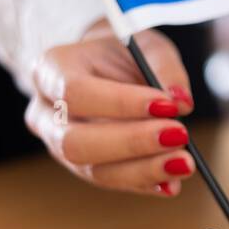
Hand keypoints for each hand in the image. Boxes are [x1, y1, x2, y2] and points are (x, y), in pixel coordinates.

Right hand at [25, 20, 195, 196]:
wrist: (107, 67)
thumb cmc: (124, 52)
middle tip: (179, 136)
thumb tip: (181, 103)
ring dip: (142, 170)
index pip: (75, 92)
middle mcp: (45, 113)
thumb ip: (164, 68)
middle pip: (75, 141)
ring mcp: (58, 145)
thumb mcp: (146, 45)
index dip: (121, 103)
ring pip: (92, 170)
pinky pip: (111, 181)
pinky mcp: (81, 166)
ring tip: (183, 163)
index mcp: (50, 70)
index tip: (167, 106)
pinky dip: (144, 182)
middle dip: (131, 142)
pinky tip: (172, 181)